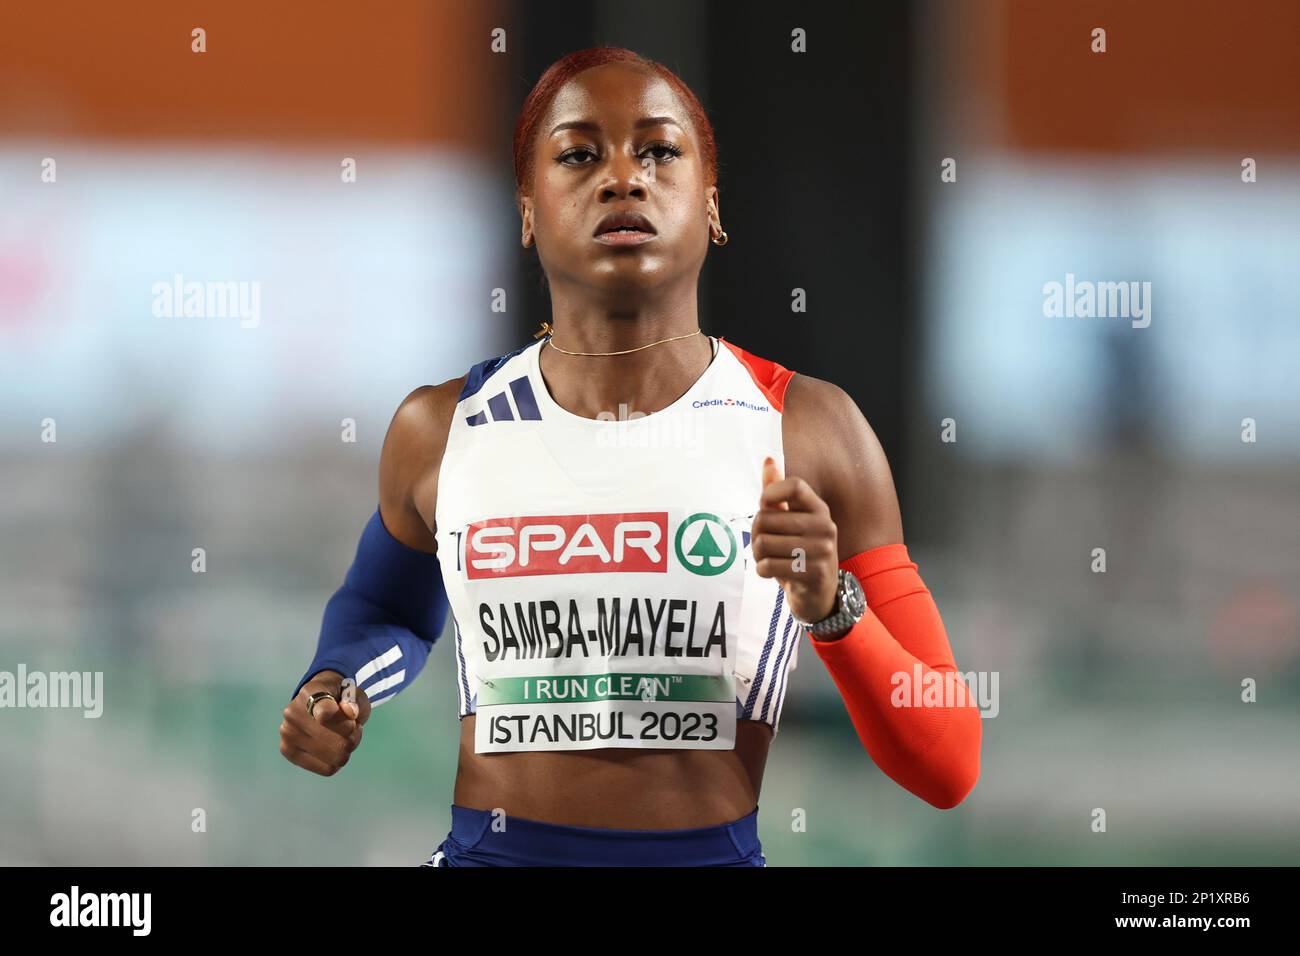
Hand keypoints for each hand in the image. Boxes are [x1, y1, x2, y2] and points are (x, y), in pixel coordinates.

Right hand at [279, 670, 371, 775]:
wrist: (315, 702)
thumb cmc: (339, 698)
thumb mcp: (354, 694)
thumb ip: (356, 702)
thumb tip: (350, 713)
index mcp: (311, 691)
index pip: (326, 713)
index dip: (343, 721)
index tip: (352, 719)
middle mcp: (293, 712)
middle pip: (339, 742)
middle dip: (353, 737)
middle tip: (353, 728)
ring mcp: (287, 733)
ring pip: (335, 758)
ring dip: (347, 750)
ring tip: (343, 737)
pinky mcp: (287, 751)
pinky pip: (327, 769)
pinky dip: (337, 762)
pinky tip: (332, 748)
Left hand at [752, 456, 839, 624]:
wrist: (820, 594)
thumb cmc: (800, 551)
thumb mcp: (792, 521)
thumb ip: (778, 493)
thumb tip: (768, 460)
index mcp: (819, 509)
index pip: (795, 485)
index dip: (771, 493)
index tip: (765, 505)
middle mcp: (824, 526)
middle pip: (766, 518)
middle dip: (756, 533)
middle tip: (764, 544)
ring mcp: (821, 551)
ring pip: (763, 543)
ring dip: (758, 555)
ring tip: (768, 559)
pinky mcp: (813, 574)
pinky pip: (768, 566)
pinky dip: (762, 570)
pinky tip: (772, 572)